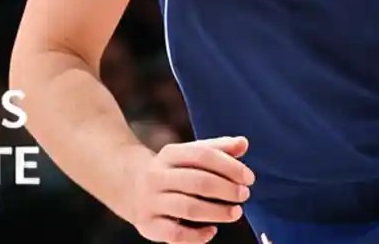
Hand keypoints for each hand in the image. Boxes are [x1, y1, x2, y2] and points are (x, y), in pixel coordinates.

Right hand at [127, 136, 253, 242]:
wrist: (129, 185)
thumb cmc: (173, 169)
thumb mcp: (190, 154)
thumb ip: (218, 149)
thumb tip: (243, 143)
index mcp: (170, 154)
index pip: (203, 155)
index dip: (229, 166)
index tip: (249, 178)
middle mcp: (157, 176)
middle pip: (197, 181)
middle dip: (226, 189)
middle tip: (244, 195)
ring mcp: (151, 201)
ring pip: (187, 208)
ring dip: (216, 212)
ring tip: (235, 213)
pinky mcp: (148, 225)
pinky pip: (174, 234)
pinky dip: (196, 235)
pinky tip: (211, 231)